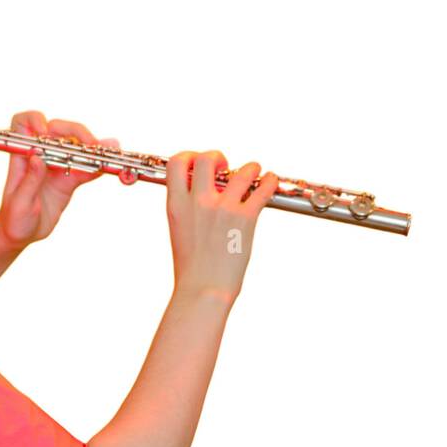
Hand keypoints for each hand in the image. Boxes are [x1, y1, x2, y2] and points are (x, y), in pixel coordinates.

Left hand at [0, 110, 115, 251]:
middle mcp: (40, 156)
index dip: (35, 120)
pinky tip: (107, 166)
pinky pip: (85, 168)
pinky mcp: (68, 179)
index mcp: (22, 157)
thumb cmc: (13, 219)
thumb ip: (30, 180)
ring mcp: (55, 166)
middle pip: (58, 129)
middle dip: (76, 132)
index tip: (45, 131)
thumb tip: (38, 157)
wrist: (20, 235)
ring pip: (75, 146)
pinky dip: (97, 166)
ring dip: (92, 147)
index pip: (24, 124)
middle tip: (91, 144)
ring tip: (109, 151)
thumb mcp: (20, 202)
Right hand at [165, 150, 278, 301]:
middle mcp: (198, 202)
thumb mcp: (179, 231)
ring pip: (242, 170)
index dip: (190, 156)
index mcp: (176, 205)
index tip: (199, 163)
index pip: (177, 163)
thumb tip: (197, 193)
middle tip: (225, 167)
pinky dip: (269, 181)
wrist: (203, 290)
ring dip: (251, 167)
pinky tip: (270, 181)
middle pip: (207, 158)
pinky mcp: (244, 219)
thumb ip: (186, 208)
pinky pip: (262, 189)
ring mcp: (222, 209)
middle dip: (218, 156)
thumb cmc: (192, 268)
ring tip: (254, 172)